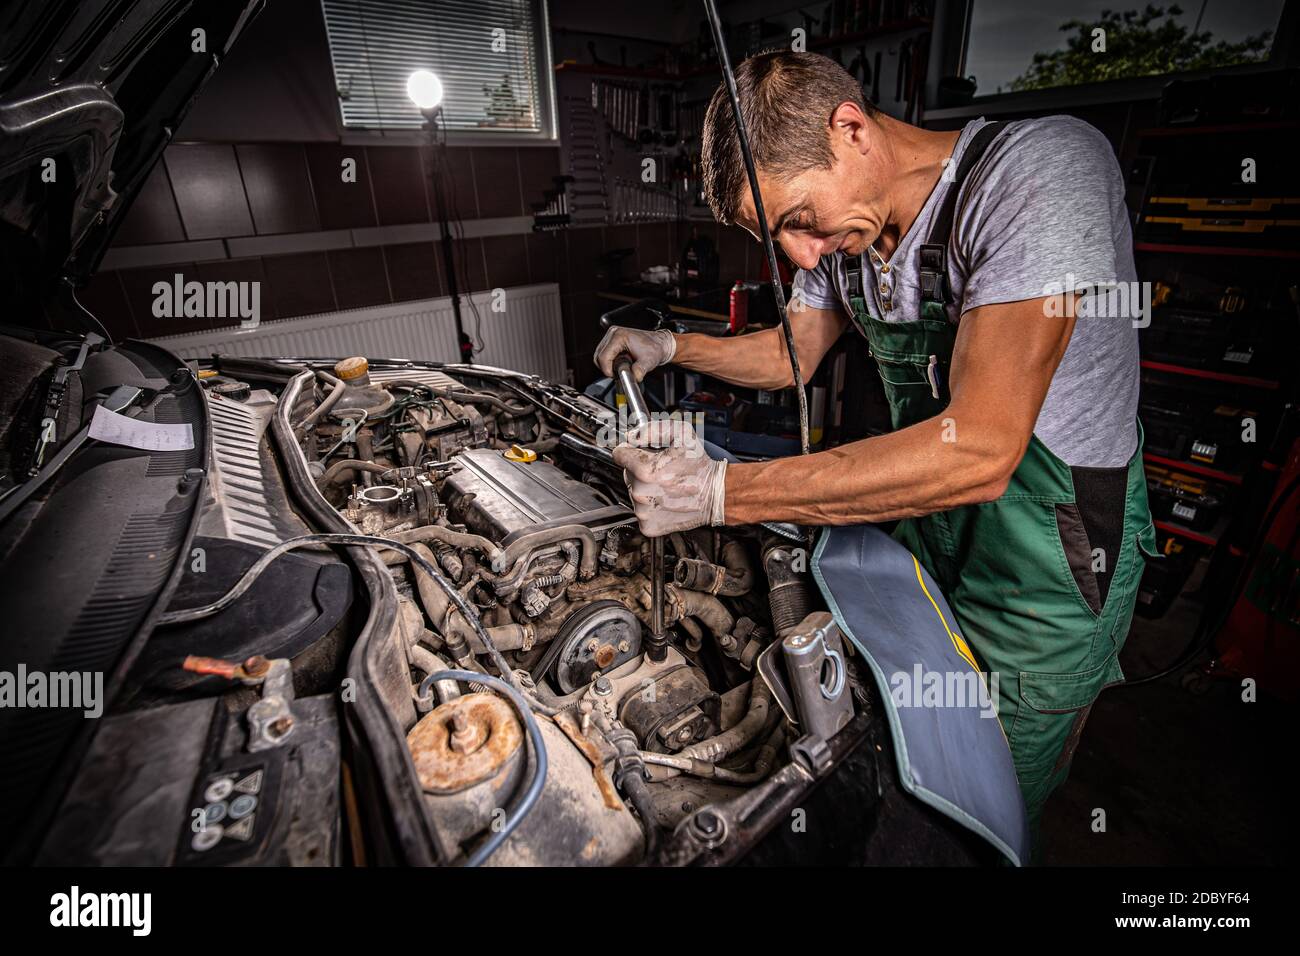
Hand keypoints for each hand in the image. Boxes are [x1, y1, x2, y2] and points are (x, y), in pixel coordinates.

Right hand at [594, 326, 675, 381]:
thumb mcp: (648, 361)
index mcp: (620, 336)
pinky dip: (609, 361)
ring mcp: (611, 335)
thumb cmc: (654, 349)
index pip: (603, 356)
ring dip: (608, 365)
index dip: (607, 370)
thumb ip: (640, 370)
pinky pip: (603, 353)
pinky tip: (620, 361)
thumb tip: (634, 377)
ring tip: (622, 366)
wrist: (658, 344)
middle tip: (619, 372)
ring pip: (599, 355)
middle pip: (599, 356)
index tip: (615, 376)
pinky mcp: (612, 340)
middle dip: (607, 368)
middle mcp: (613, 333)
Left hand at [612, 417, 726, 536]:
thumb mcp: (680, 433)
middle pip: (627, 473)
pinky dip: (651, 506)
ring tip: (667, 485)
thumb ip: (651, 429)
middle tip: (662, 470)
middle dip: (640, 469)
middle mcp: (640, 493)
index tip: (641, 452)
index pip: (619, 454)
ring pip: (634, 493)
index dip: (630, 450)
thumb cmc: (699, 466)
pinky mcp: (649, 525)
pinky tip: (666, 499)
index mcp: (644, 470)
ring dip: (646, 488)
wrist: (715, 494)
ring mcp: (643, 512)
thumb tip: (632, 436)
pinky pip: (641, 511)